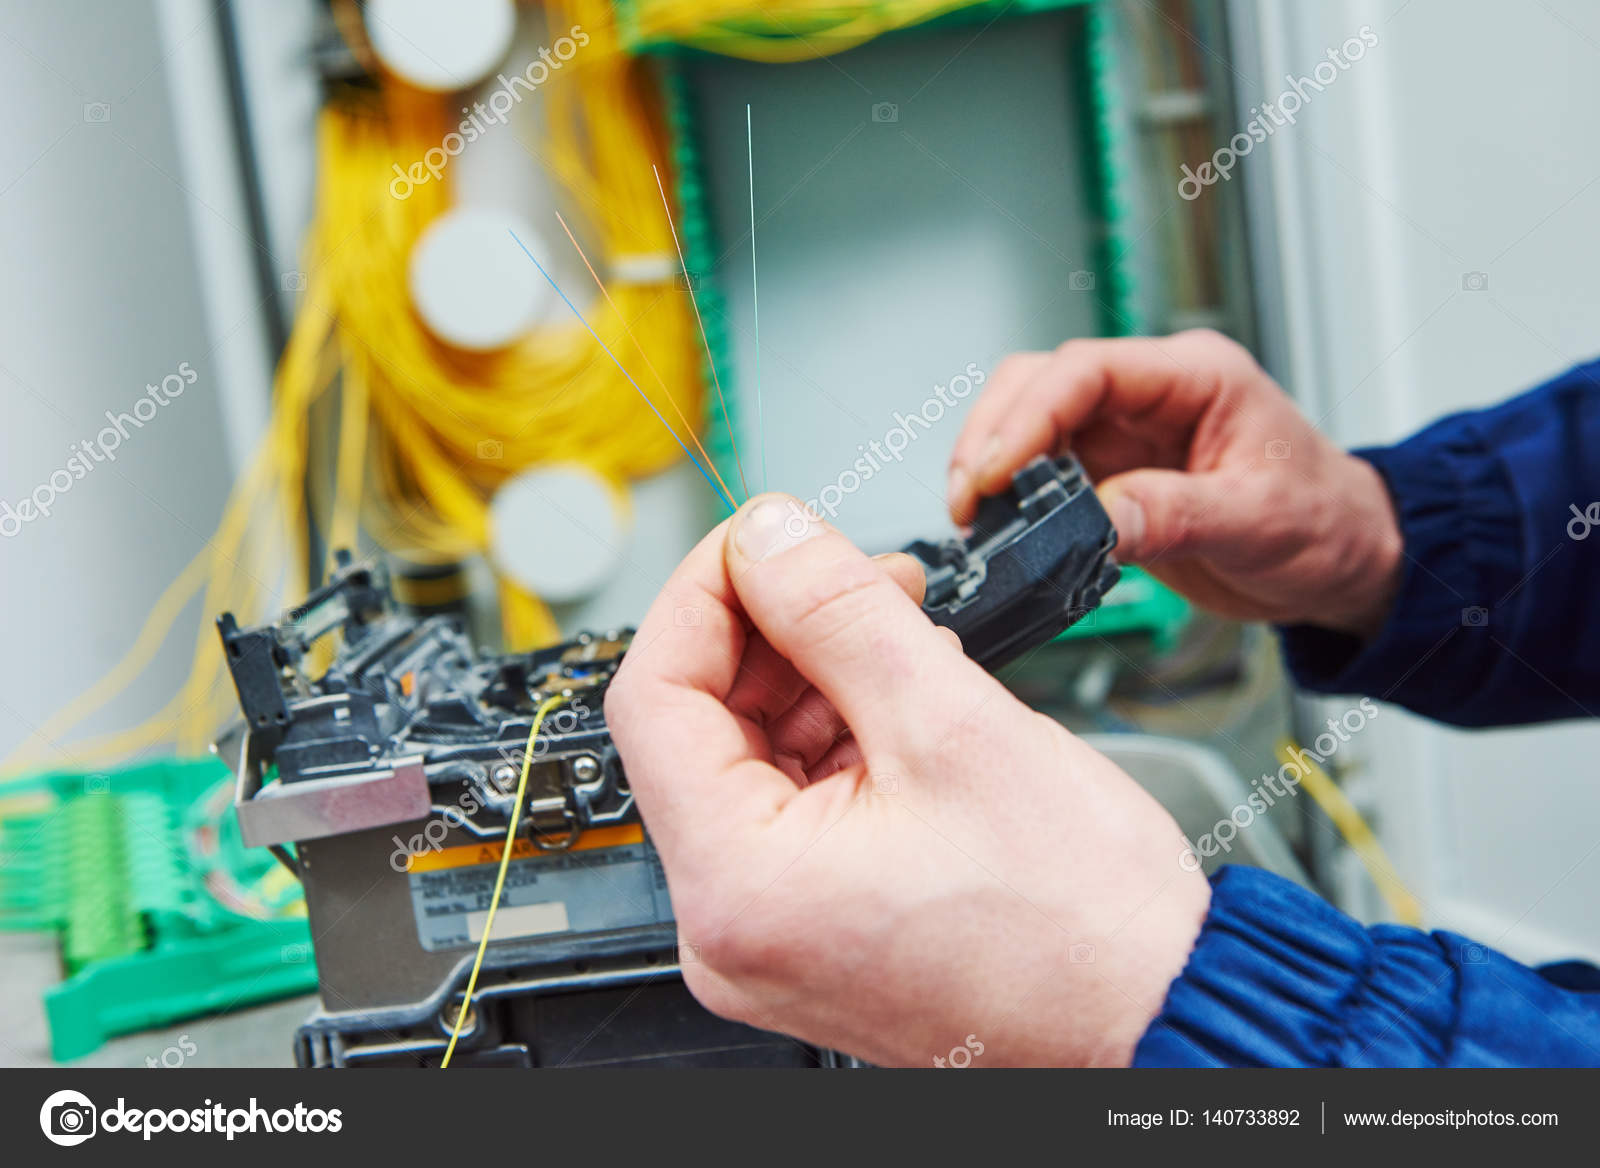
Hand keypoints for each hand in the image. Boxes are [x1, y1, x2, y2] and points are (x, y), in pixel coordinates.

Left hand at [605, 497, 1210, 1066]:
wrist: (1158, 1014)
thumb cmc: (1082, 925)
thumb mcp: (952, 725)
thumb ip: (840, 613)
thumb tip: (769, 538)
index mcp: (740, 888)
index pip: (653, 698)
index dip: (703, 595)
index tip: (759, 538)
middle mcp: (732, 927)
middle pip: (700, 727)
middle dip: (774, 631)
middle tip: (851, 572)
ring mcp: (771, 933)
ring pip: (750, 757)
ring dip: (813, 676)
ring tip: (898, 630)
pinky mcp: (815, 926)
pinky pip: (794, 802)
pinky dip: (839, 734)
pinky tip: (899, 693)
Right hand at [948, 330, 1403, 636]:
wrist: (1343, 561)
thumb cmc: (1324, 525)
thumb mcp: (1257, 522)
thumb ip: (1173, 516)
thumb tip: (1097, 522)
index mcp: (1195, 377)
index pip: (1086, 370)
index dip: (1028, 416)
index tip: (994, 472)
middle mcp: (1151, 395)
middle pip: (1038, 384)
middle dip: (991, 436)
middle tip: (968, 500)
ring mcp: (1125, 434)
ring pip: (1028, 423)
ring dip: (990, 466)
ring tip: (974, 519)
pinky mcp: (1110, 475)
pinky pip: (1041, 474)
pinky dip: (1011, 499)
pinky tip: (1001, 530)